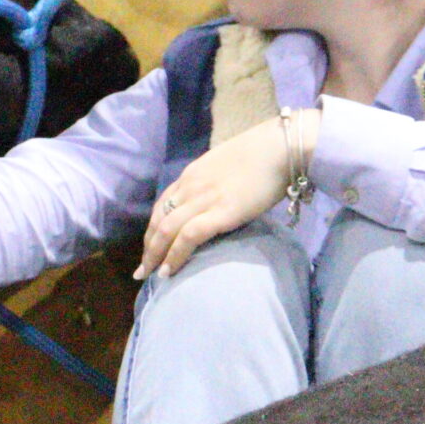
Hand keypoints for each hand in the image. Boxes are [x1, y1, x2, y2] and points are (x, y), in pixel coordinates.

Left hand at [135, 110, 318, 282]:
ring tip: (151, 276)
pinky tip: (170, 271)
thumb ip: (214, 183)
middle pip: (159, 220)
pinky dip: (175, 255)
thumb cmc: (263, 155)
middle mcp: (190, 186)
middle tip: (143, 270)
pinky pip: (189, 237)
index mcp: (191, 175)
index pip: (162, 205)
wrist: (281, 147)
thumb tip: (217, 200)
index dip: (153, 229)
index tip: (150, 247)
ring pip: (167, 230)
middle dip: (148, 247)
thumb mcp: (226, 166)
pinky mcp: (221, 212)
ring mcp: (204, 199)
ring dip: (155, 255)